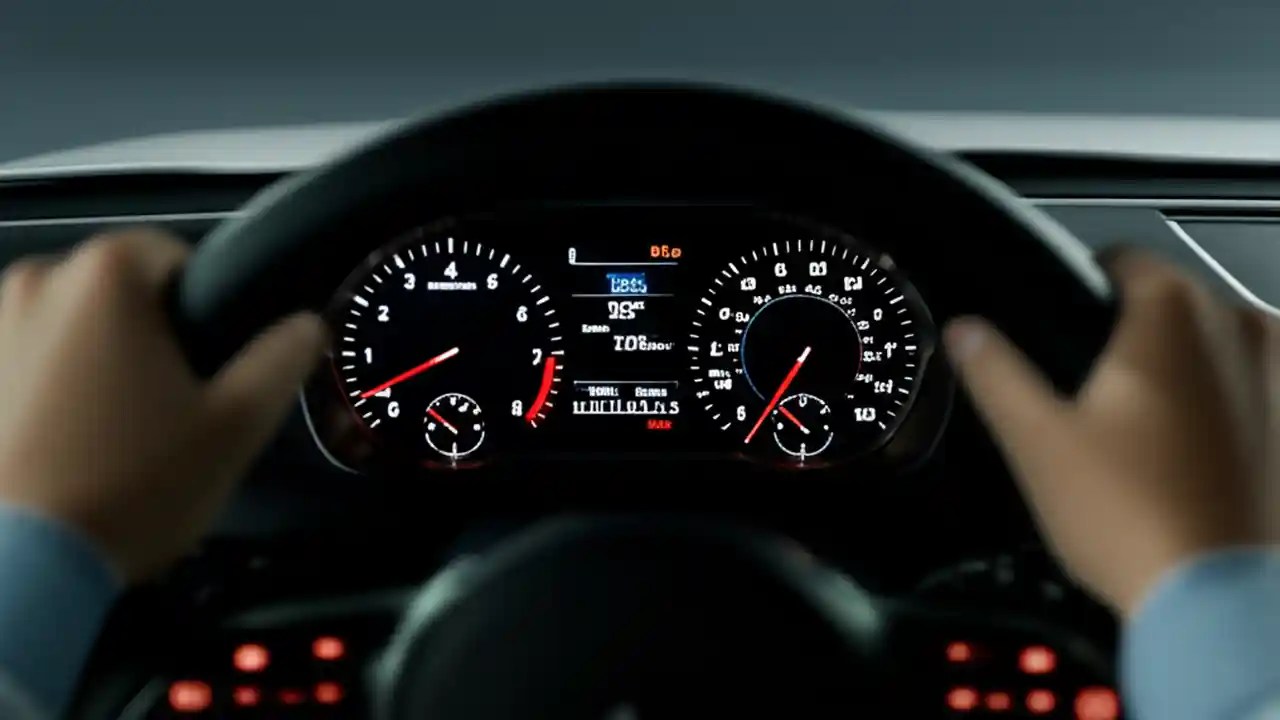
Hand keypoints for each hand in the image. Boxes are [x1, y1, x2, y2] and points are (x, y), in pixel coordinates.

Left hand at [0, 229, 325, 581]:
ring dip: (96, 363)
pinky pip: (26, 364)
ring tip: (115, 437)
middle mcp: (35, 280)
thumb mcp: (236, 426)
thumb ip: (282, 360)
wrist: (21, 567)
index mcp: (106, 275)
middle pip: (118, 292)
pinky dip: (51, 392)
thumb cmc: (133, 484)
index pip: (175, 254)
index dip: (205, 309)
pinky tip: (68, 449)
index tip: (209, 368)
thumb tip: (307, 326)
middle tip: (171, 409)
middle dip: (147, 337)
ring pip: (69, 329)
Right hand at [945, 250, 1275, 614]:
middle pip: (1173, 301)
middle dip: (1131, 332)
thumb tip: (964, 332)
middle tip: (1090, 392)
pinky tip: (1183, 457)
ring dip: (1181, 368)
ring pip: (1216, 345)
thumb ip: (994, 372)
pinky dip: (1219, 408)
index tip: (1063, 318)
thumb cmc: (1131, 517)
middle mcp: (1241, 330)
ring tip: (1137, 431)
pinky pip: (1248, 393)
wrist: (1218, 601)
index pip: (1124, 257)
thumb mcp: (1035, 440)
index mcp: (1173, 313)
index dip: (1082, 283)